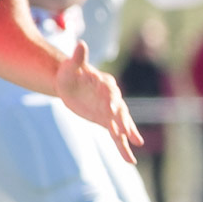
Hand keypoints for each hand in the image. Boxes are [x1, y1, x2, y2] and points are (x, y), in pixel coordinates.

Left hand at [54, 42, 141, 161]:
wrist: (69, 83)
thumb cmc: (69, 72)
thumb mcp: (70, 66)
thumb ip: (78, 57)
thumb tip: (80, 43)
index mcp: (105, 84)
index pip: (111, 93)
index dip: (112, 102)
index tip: (112, 110)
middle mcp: (112, 97)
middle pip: (120, 111)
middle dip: (123, 122)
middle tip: (127, 133)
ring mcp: (111, 110)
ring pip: (122, 125)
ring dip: (127, 137)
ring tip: (134, 152)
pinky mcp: (106, 120)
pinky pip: (116, 133)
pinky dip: (123, 144)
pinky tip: (130, 158)